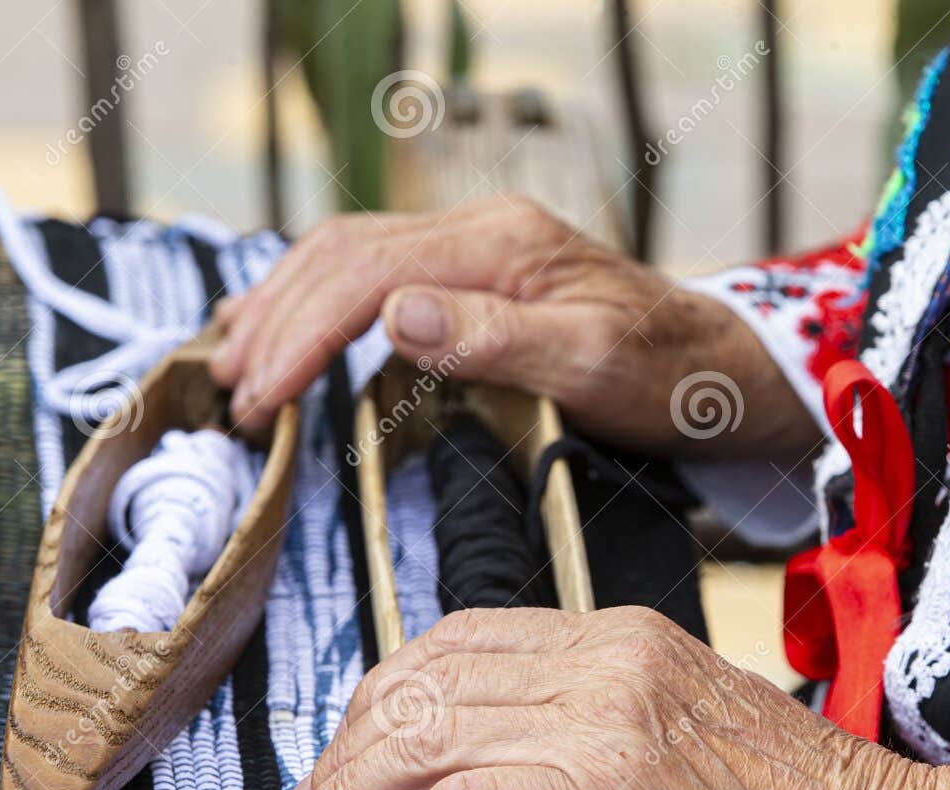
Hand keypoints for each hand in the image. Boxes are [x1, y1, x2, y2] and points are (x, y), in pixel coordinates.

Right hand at [208, 195, 818, 459]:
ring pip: (346, 253)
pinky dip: (315, 297)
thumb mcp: (592, 364)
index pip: (367, 272)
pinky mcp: (473, 274)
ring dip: (283, 305)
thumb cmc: (665, 373)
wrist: (715, 366)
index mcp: (500, 244)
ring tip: (234, 363)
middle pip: (342, 253)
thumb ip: (495, 338)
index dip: (303, 334)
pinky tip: (283, 322)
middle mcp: (479, 231)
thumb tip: (394, 315)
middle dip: (277, 322)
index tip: (263, 397)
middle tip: (233, 396)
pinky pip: (372, 268)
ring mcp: (474, 247)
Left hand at [271, 605, 949, 789]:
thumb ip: (591, 739)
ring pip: (429, 736)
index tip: (351, 749)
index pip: (463, 640)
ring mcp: (609, 713)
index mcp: (624, 635)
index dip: (388, 695)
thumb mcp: (685, 742)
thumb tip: (497, 788)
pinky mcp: (612, 786)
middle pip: (428, 681)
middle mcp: (608, 656)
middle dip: (350, 748)